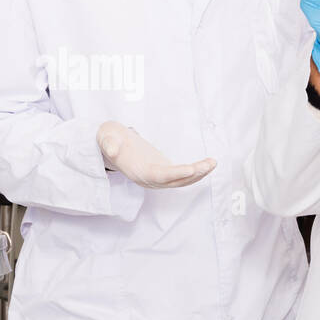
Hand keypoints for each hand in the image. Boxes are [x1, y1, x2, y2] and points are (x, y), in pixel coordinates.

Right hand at [96, 121, 215, 188]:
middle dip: (193, 175)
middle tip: (209, 164)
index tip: (191, 169)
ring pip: (180, 181)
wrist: (111, 144)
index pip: (159, 176)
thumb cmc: (111, 139)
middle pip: (174, 182)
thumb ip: (108, 144)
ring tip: (212, 163)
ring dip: (198, 174)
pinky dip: (195, 172)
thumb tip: (112, 149)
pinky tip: (206, 164)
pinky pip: (181, 177)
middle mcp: (148, 179)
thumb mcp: (106, 138)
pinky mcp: (163, 172)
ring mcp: (157, 177)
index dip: (176, 174)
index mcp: (137, 172)